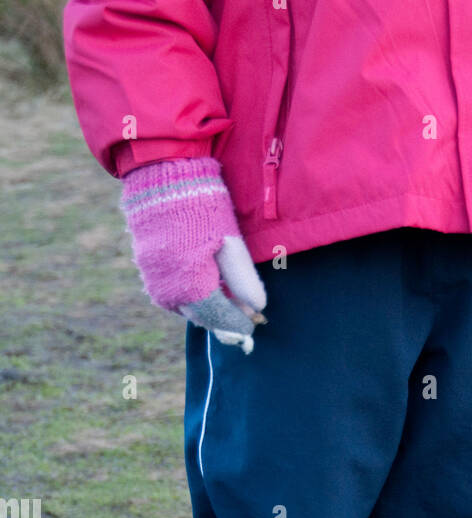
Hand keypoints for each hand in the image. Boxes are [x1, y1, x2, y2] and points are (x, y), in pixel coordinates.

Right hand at [121, 157, 266, 353]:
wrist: (158, 173)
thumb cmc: (200, 204)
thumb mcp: (229, 241)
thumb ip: (243, 278)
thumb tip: (258, 308)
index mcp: (192, 287)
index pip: (221, 318)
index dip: (239, 323)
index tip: (255, 323)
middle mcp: (170, 292)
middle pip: (203, 318)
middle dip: (225, 319)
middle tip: (245, 317)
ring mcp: (154, 283)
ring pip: (187, 308)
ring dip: (207, 309)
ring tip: (227, 300)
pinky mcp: (146, 270)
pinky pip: (172, 295)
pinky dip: (190, 296)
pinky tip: (204, 285)